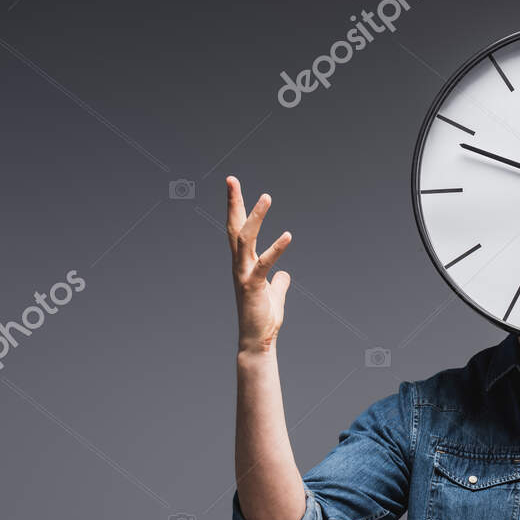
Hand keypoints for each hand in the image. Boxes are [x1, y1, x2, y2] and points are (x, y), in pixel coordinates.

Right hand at [226, 177, 292, 353]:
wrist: (257, 340)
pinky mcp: (253, 286)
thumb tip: (284, 274)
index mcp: (243, 263)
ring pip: (246, 239)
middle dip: (233, 203)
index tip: (233, 185)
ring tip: (266, 197)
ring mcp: (244, 274)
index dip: (235, 208)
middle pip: (234, 228)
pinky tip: (288, 235)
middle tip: (232, 179)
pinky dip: (276, 249)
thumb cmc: (262, 318)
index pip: (237, 230)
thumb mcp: (273, 295)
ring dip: (255, 217)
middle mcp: (239, 265)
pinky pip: (264, 263)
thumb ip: (278, 282)